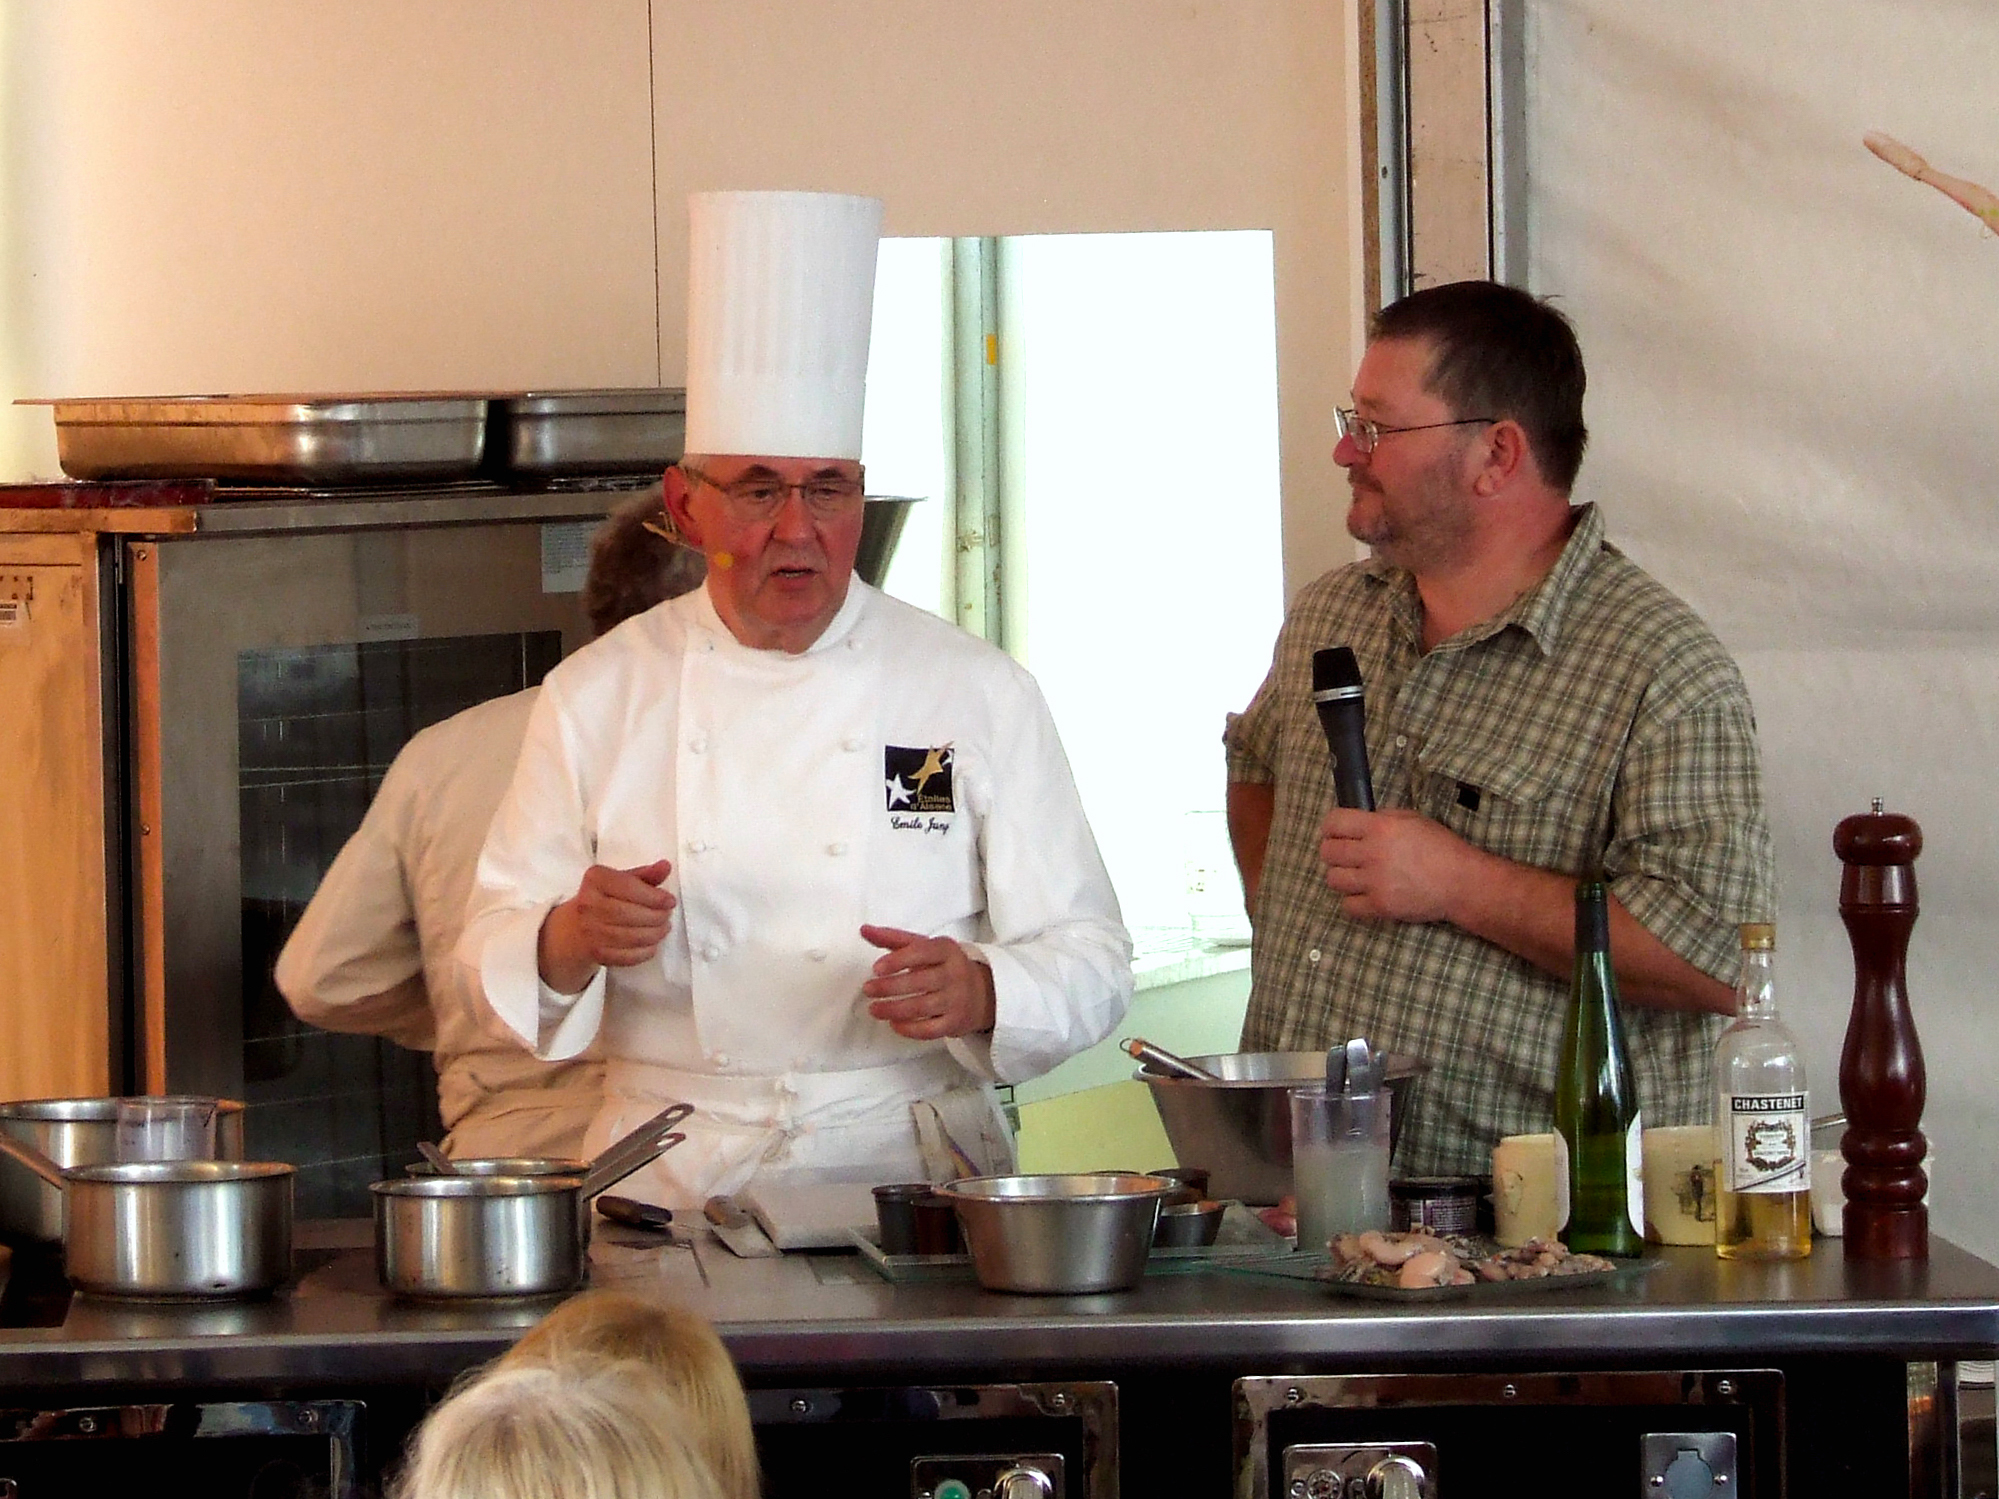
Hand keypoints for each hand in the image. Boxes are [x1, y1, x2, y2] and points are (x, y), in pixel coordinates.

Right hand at [538, 860, 675, 992]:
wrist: (575, 929)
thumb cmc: (605, 899)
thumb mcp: (623, 881)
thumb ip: (646, 875)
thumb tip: (666, 866)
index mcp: (595, 880)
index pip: (628, 887)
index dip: (654, 896)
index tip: (670, 901)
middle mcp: (587, 904)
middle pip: (629, 913)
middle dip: (656, 916)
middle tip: (667, 915)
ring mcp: (589, 931)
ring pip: (630, 936)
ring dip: (654, 934)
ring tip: (663, 928)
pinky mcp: (595, 953)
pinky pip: (627, 956)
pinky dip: (645, 951)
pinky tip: (652, 944)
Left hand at [859, 924, 996, 1040]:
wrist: (983, 992)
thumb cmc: (944, 966)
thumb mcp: (924, 947)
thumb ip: (893, 938)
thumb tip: (864, 930)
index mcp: (946, 951)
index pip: (922, 952)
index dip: (898, 960)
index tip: (876, 968)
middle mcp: (954, 974)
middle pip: (919, 981)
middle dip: (889, 987)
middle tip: (868, 989)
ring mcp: (956, 1000)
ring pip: (922, 1007)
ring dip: (893, 1009)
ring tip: (873, 1009)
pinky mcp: (955, 1023)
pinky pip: (930, 1029)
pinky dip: (909, 1029)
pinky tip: (893, 1023)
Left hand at [1317, 807, 1483, 923]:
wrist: (1462, 882)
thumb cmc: (1441, 847)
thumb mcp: (1412, 820)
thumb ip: (1382, 819)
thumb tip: (1357, 824)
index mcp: (1380, 827)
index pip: (1334, 822)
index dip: (1330, 827)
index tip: (1334, 832)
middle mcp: (1373, 853)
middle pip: (1328, 852)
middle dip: (1332, 852)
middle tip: (1344, 856)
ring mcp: (1375, 882)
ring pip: (1333, 879)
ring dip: (1341, 877)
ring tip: (1355, 876)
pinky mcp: (1380, 906)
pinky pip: (1347, 906)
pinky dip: (1352, 902)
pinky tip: (1363, 895)